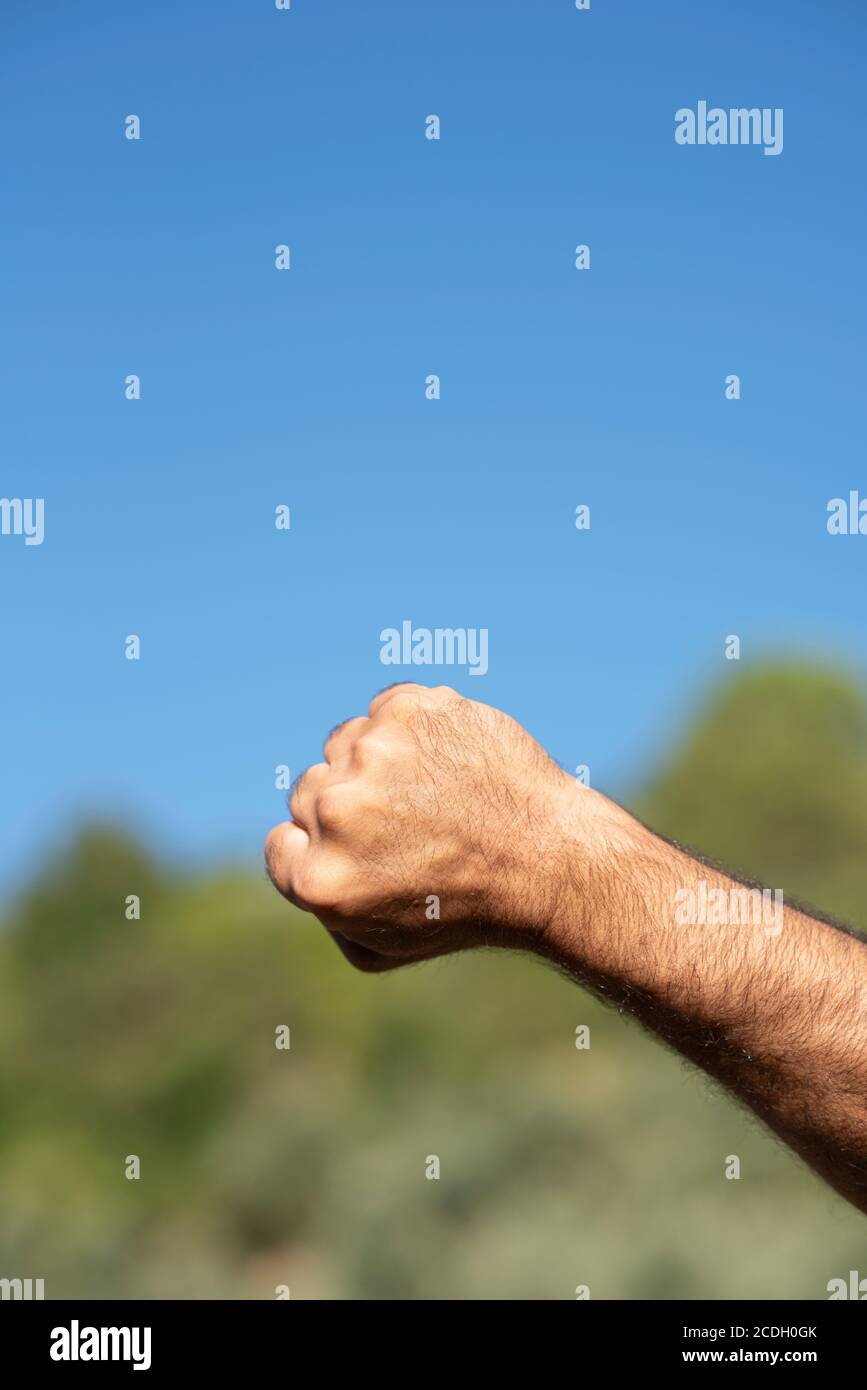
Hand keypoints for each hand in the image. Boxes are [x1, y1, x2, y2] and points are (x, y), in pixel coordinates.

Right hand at [265, 683, 593, 970]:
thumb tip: (295, 856)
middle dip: (350, 808)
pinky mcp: (407, 710)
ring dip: (379, 765)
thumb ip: (321, 910)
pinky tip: (449, 762)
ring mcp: (373, 753)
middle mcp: (338, 812)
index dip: (322, 851)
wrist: (549, 858)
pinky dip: (412, 730)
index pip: (282, 844)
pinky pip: (384, 712)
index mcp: (321, 879)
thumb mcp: (378, 948)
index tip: (368, 853)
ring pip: (345, 746)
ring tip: (436, 795)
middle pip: (308, 792)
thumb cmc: (466, 909)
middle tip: (411, 827)